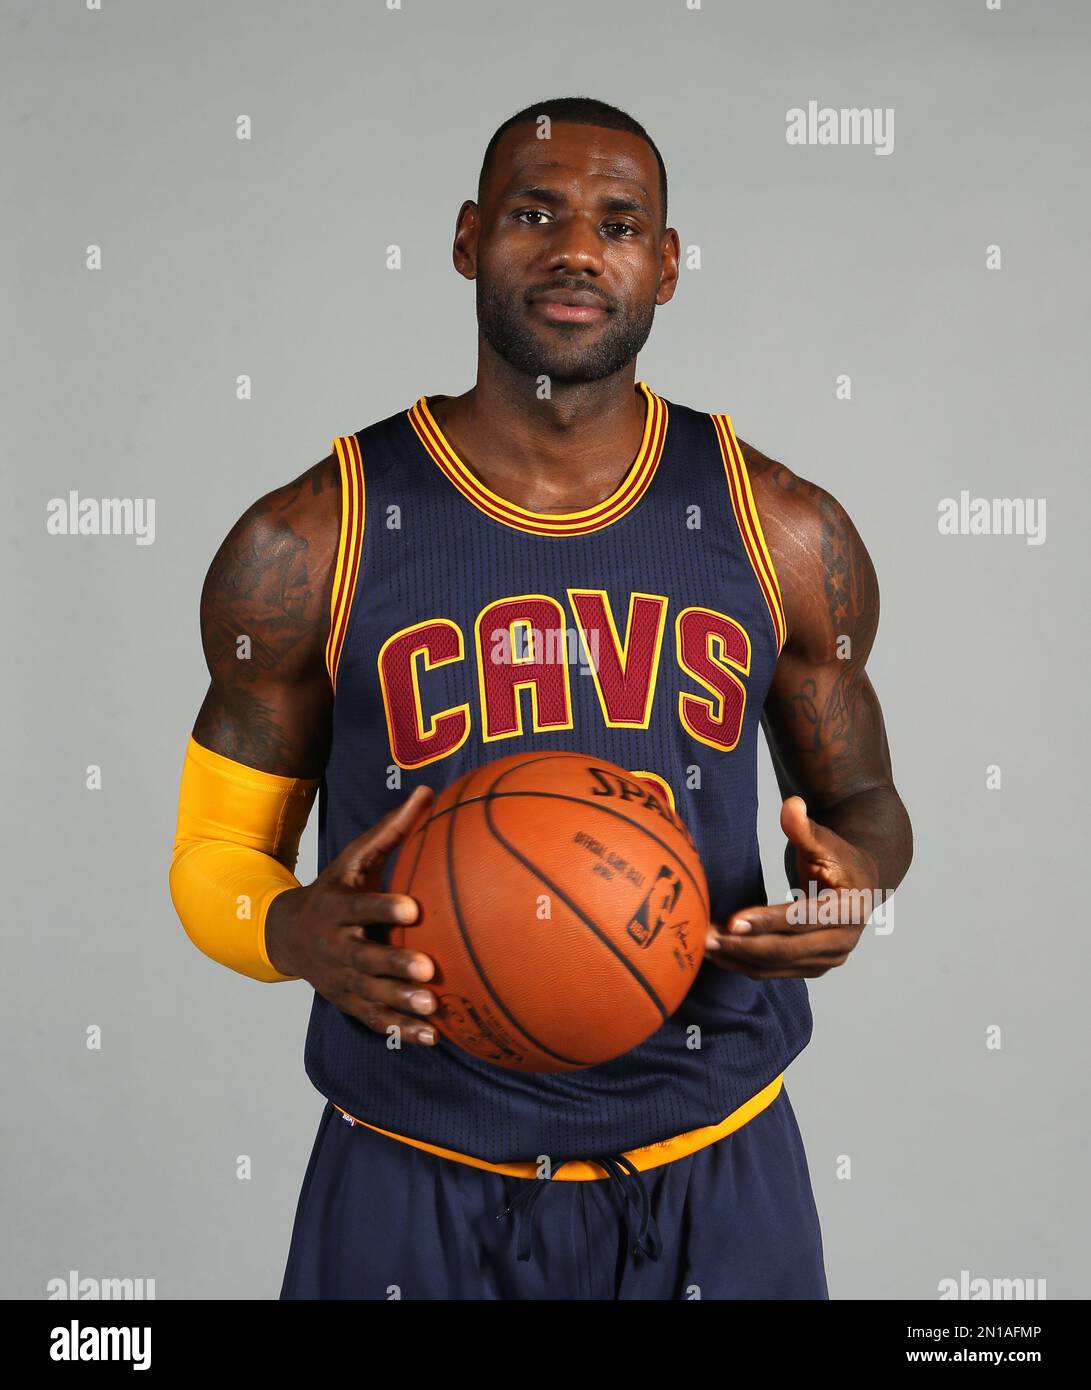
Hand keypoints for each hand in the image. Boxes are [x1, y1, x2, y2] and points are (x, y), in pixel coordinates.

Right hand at [264, 784, 439, 1044]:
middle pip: (365, 958)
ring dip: (401, 1003)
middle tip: (428, 969)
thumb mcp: (352, 859)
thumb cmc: (334, 890)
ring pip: (371, 994)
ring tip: (433, 1008)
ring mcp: (341, 979)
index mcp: (336, 908)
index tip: (413, 909)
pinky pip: (375, 1019)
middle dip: (394, 966)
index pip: (359, 908)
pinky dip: (401, 1030)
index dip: (382, 909)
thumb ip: (389, 830)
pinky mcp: (349, 1002)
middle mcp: (336, 946)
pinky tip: (432, 1037)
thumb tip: (427, 792)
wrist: (288, 935)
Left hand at [704, 796, 879, 979]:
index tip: (732, 921)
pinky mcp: (814, 967)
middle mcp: (843, 940)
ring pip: (778, 965)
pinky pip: (775, 971)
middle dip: (744, 946)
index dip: (768, 920)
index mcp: (850, 908)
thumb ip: (806, 827)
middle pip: (787, 949)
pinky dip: (745, 964)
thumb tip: (792, 804)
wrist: (860, 885)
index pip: (803, 918)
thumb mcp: (826, 840)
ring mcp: (829, 958)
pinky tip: (719, 953)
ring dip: (739, 958)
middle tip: (705, 938)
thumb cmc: (838, 858)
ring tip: (704, 944)